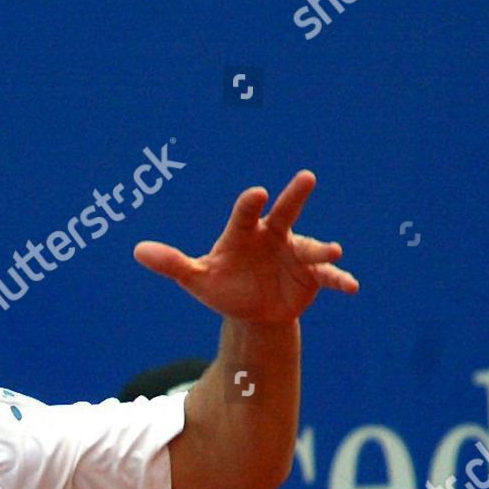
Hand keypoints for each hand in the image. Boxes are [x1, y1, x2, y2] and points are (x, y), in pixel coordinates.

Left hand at [133, 170, 358, 323]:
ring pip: (311, 248)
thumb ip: (171, 263)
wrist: (251, 311)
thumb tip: (137, 251)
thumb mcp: (196, 278)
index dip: (249, 205)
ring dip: (322, 250)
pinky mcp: (313, 276)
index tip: (256, 194)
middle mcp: (274, 237)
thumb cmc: (222, 285)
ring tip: (332, 251)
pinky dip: (339, 279)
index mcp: (245, 234)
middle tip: (306, 177)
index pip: (244, 216)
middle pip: (284, 213)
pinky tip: (351, 286)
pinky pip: (328, 277)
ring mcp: (296, 254)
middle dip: (294, 197)